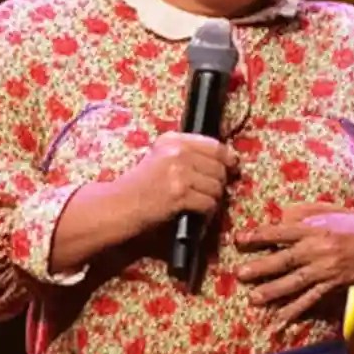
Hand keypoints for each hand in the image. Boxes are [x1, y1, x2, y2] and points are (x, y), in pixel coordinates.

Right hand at [113, 131, 238, 232]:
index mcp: (173, 140)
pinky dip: (205, 212)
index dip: (228, 158)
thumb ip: (188, 154)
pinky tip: (194, 212)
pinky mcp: (180, 194)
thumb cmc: (140, 184)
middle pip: (219, 168)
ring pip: (216, 187)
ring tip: (197, 203)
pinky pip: (209, 203)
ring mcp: (179, 173)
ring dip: (211, 199)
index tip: (232, 167)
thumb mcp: (160, 157)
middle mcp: (177, 152)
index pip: (215, 145)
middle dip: (218, 182)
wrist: (120, 204)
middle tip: (207, 191)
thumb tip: (227, 160)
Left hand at [235, 204, 353, 330]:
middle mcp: (318, 249)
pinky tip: (279, 319)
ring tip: (253, 299)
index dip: (258, 235)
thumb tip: (279, 215)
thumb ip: (303, 213)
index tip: (238, 239)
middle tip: (240, 274)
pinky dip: (295, 310)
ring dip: (273, 292)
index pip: (280, 232)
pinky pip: (311, 298)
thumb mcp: (329, 211)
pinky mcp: (333, 284)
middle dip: (262, 267)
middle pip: (285, 259)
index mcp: (314, 229)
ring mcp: (326, 269)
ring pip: (296, 282)